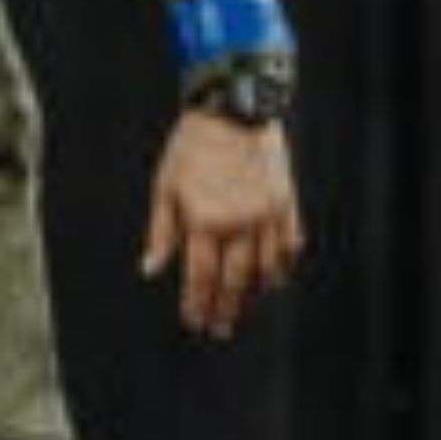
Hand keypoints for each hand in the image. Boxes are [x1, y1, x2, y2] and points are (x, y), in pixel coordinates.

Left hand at [142, 111, 303, 339]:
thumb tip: (150, 269)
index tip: (195, 322)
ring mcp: (267, 215)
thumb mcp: (165, 187)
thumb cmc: (191, 147)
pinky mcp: (286, 202)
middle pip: (235, 280)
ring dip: (256, 292)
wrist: (234, 110)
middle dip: (227, 308)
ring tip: (247, 308)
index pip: (201, 276)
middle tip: (221, 329)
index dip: (197, 303)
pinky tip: (276, 277)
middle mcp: (239, 224)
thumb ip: (162, 232)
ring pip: (267, 267)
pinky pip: (290, 243)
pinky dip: (284, 263)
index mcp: (204, 222)